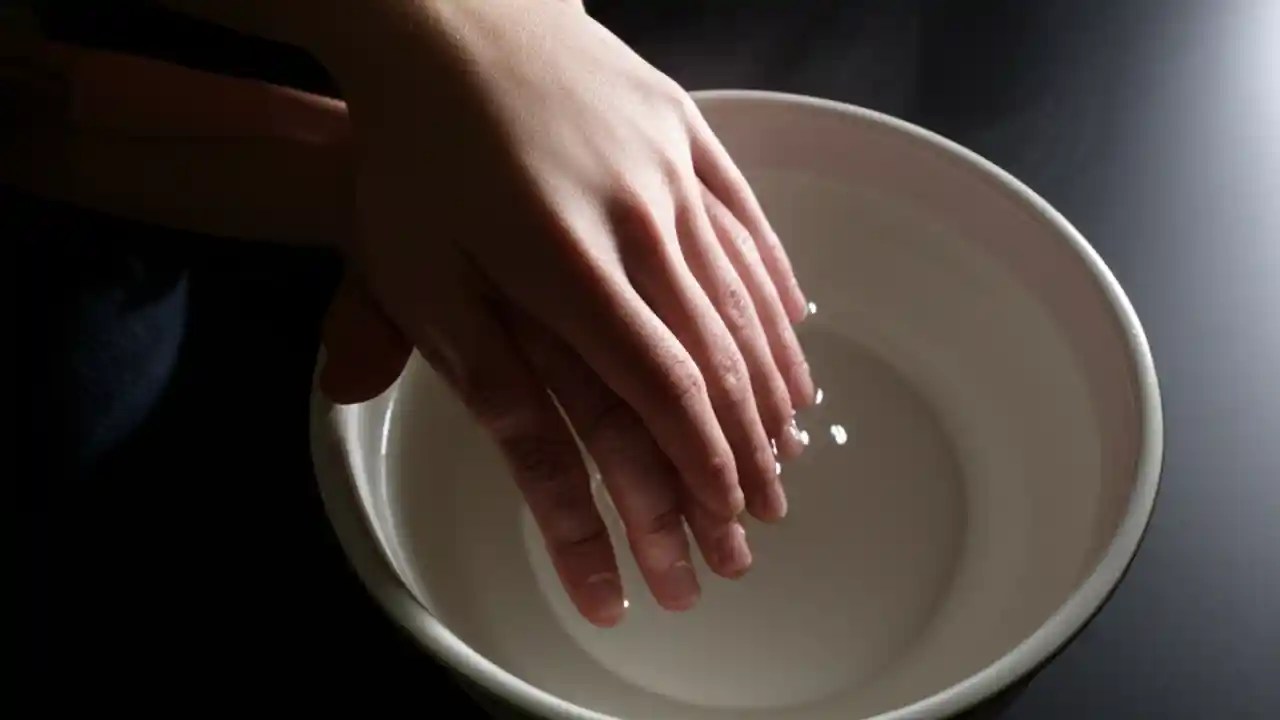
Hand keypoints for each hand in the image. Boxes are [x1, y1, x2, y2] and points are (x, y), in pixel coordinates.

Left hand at [317, 0, 814, 625]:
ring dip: (774, 377)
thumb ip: (475, 366)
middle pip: (719, 353)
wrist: (446, 12)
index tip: (728, 516)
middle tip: (772, 506)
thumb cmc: (414, 148)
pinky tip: (794, 330)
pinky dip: (776, 286)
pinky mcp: (686, 130)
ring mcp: (672, 169)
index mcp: (568, 267)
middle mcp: (640, 221)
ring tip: (794, 438)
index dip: (705, 462)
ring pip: (745, 292)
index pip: (665, 387)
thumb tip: (525, 466)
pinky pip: (749, 221)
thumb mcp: (417, 270)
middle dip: (751, 445)